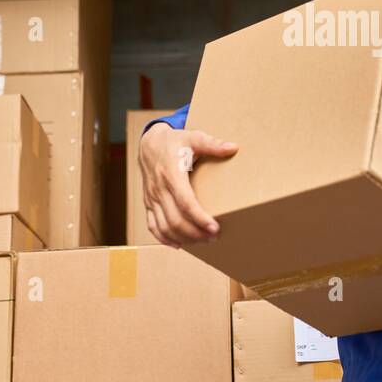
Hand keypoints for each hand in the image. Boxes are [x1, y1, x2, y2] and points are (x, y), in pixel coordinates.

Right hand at [138, 123, 237, 247]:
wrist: (149, 143)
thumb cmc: (174, 141)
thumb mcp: (193, 137)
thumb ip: (212, 144)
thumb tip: (233, 147)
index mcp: (171, 174)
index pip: (185, 202)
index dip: (200, 218)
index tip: (215, 228)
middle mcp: (159, 189)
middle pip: (175, 219)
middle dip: (195, 233)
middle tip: (215, 237)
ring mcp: (152, 198)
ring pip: (164, 227)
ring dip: (183, 238)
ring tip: (203, 242)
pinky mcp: (149, 203)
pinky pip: (152, 226)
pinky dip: (164, 239)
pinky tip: (179, 244)